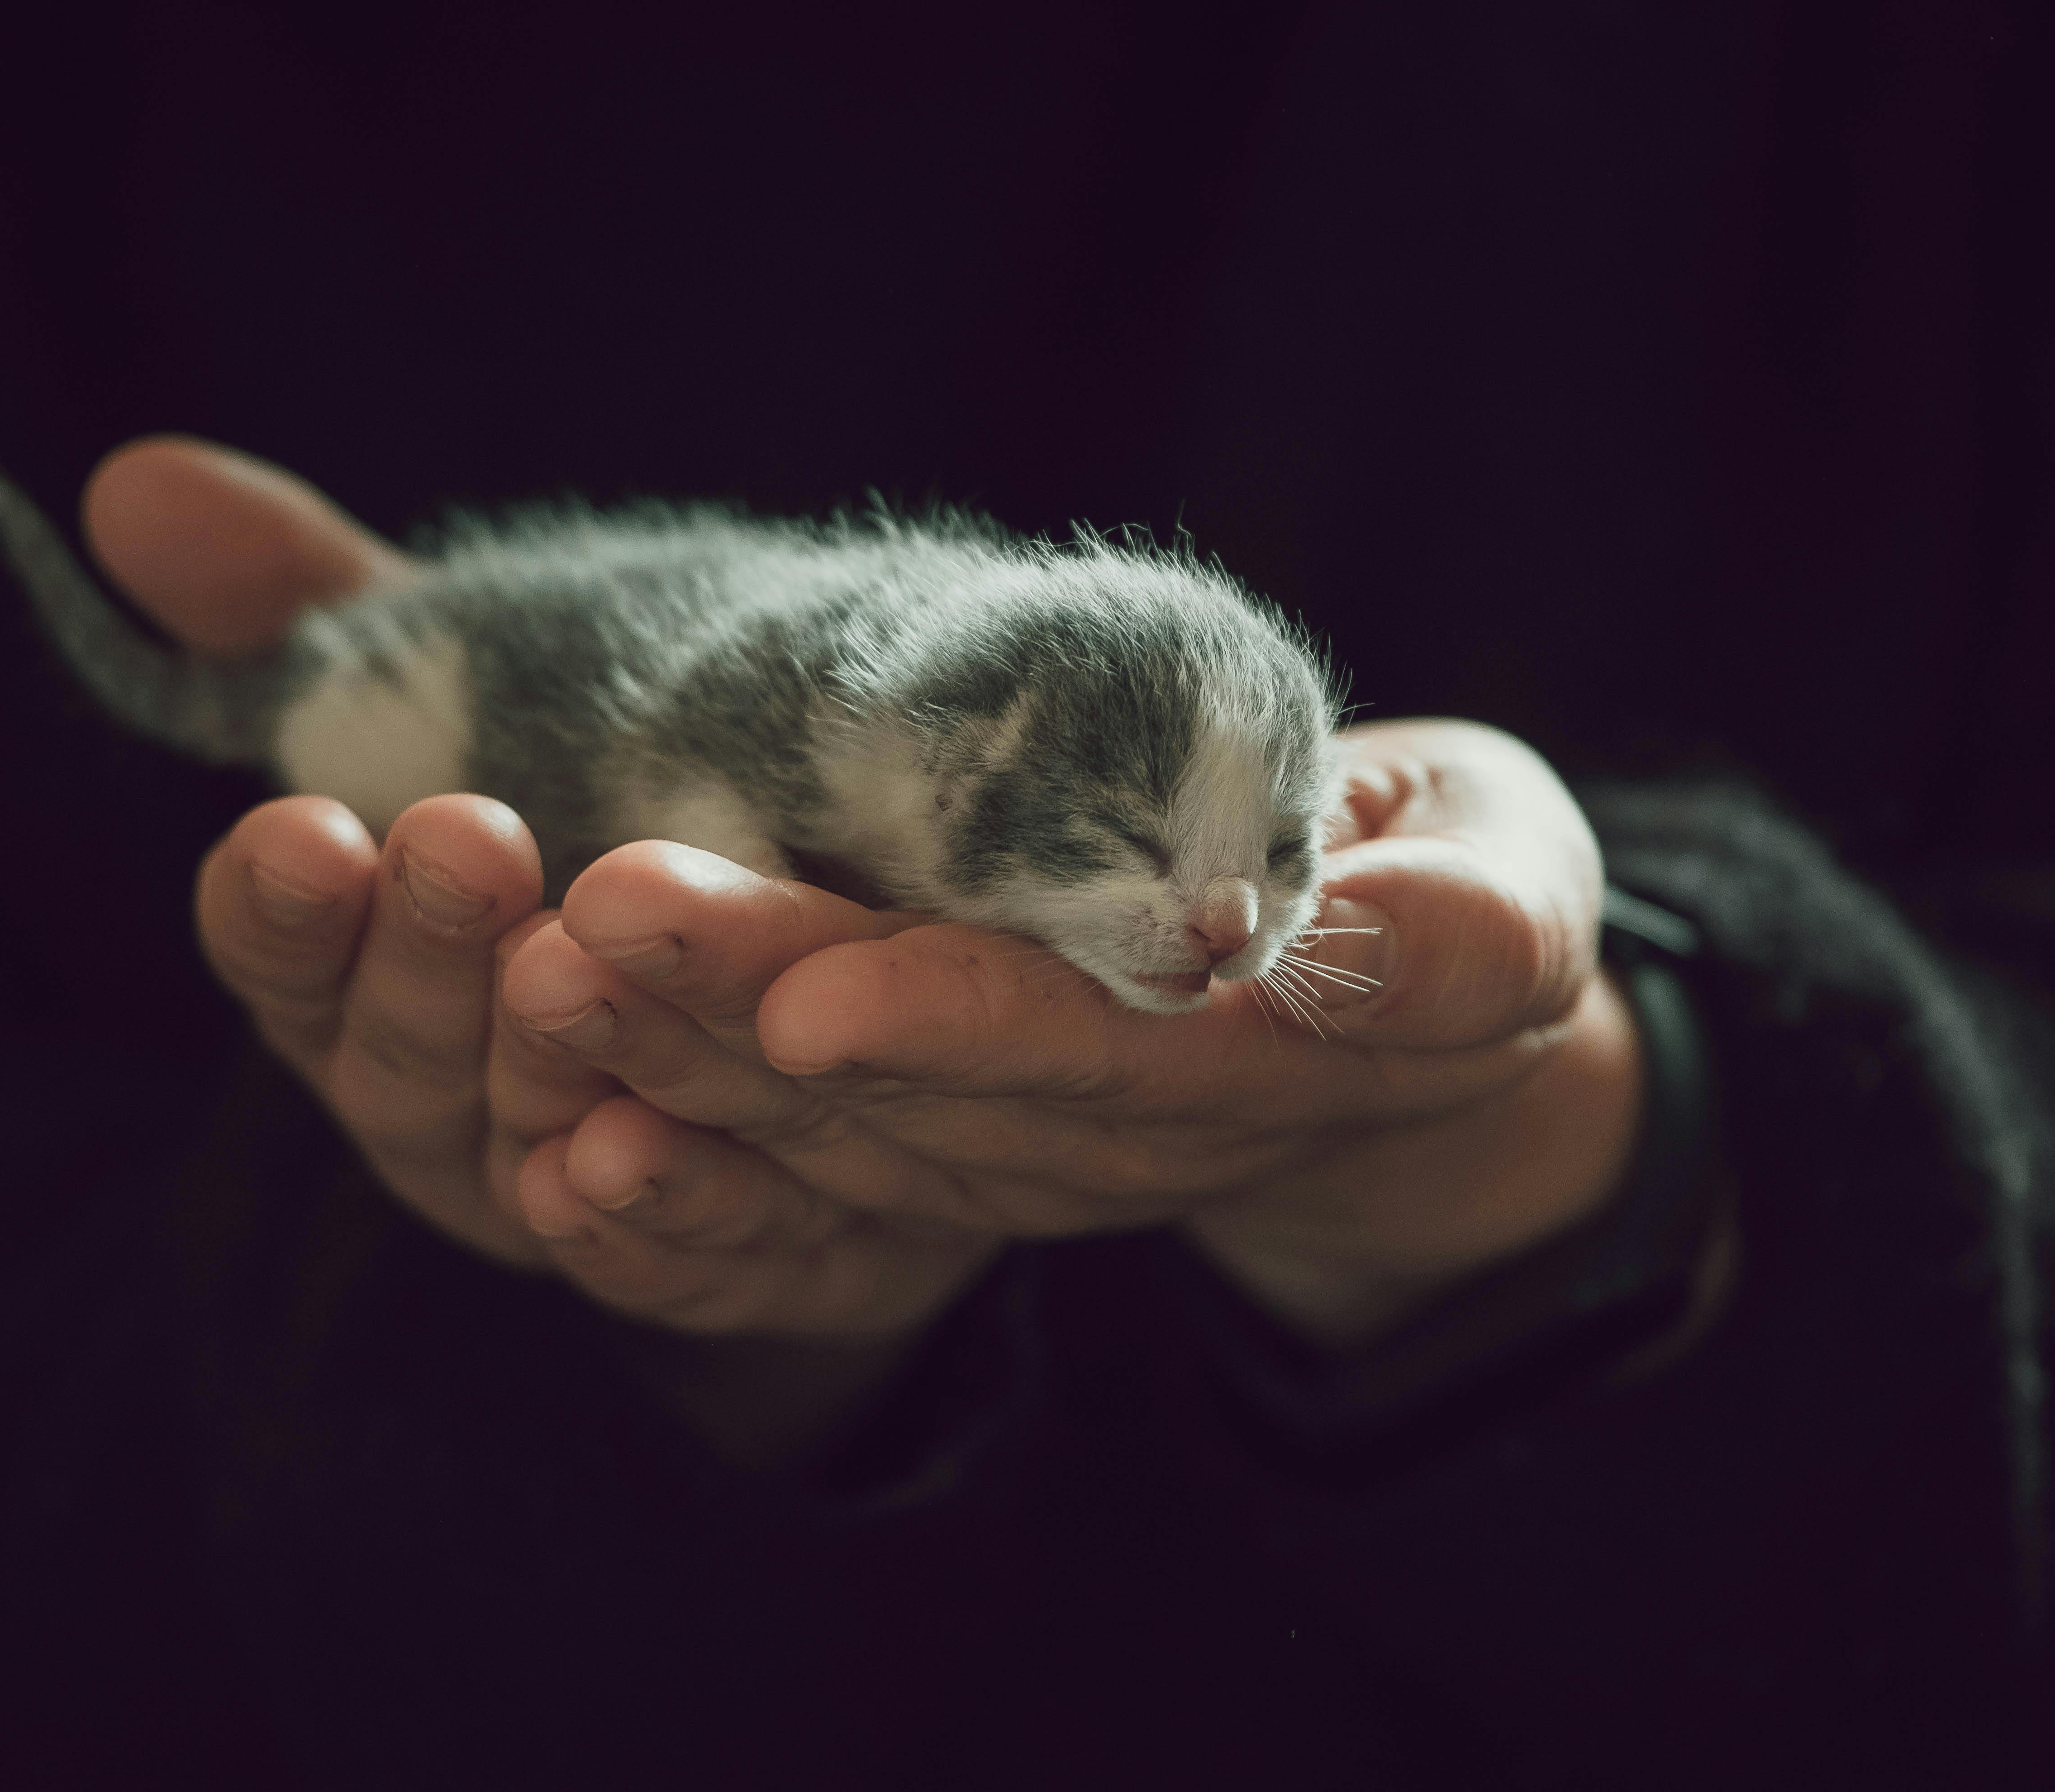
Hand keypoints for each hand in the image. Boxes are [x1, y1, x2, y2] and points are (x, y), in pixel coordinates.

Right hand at [88, 436, 999, 1347]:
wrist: (816, 992)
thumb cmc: (605, 813)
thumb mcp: (480, 702)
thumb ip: (330, 617)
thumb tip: (137, 478)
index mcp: (367, 981)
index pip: (286, 953)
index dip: (281, 904)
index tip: (298, 825)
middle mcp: (448, 1101)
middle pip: (409, 1045)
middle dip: (426, 949)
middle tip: (465, 838)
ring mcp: (567, 1196)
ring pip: (534, 1146)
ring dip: (535, 1066)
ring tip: (564, 972)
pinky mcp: (720, 1258)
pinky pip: (678, 1262)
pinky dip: (649, 1222)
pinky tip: (634, 1161)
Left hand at [502, 720, 1642, 1344]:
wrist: (1395, 1003)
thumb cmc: (1456, 891)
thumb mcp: (1515, 893)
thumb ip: (1460, 932)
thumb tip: (1396, 944)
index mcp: (1267, 1060)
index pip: (1098, 1048)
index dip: (959, 1026)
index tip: (815, 998)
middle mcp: (1121, 1133)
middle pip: (924, 1091)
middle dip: (758, 1007)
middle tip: (603, 911)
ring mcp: (1025, 1156)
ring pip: (835, 1128)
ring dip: (679, 1056)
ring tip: (539, 956)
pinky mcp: (954, 1145)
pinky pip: (804, 1164)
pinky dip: (681, 1141)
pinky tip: (547, 1093)